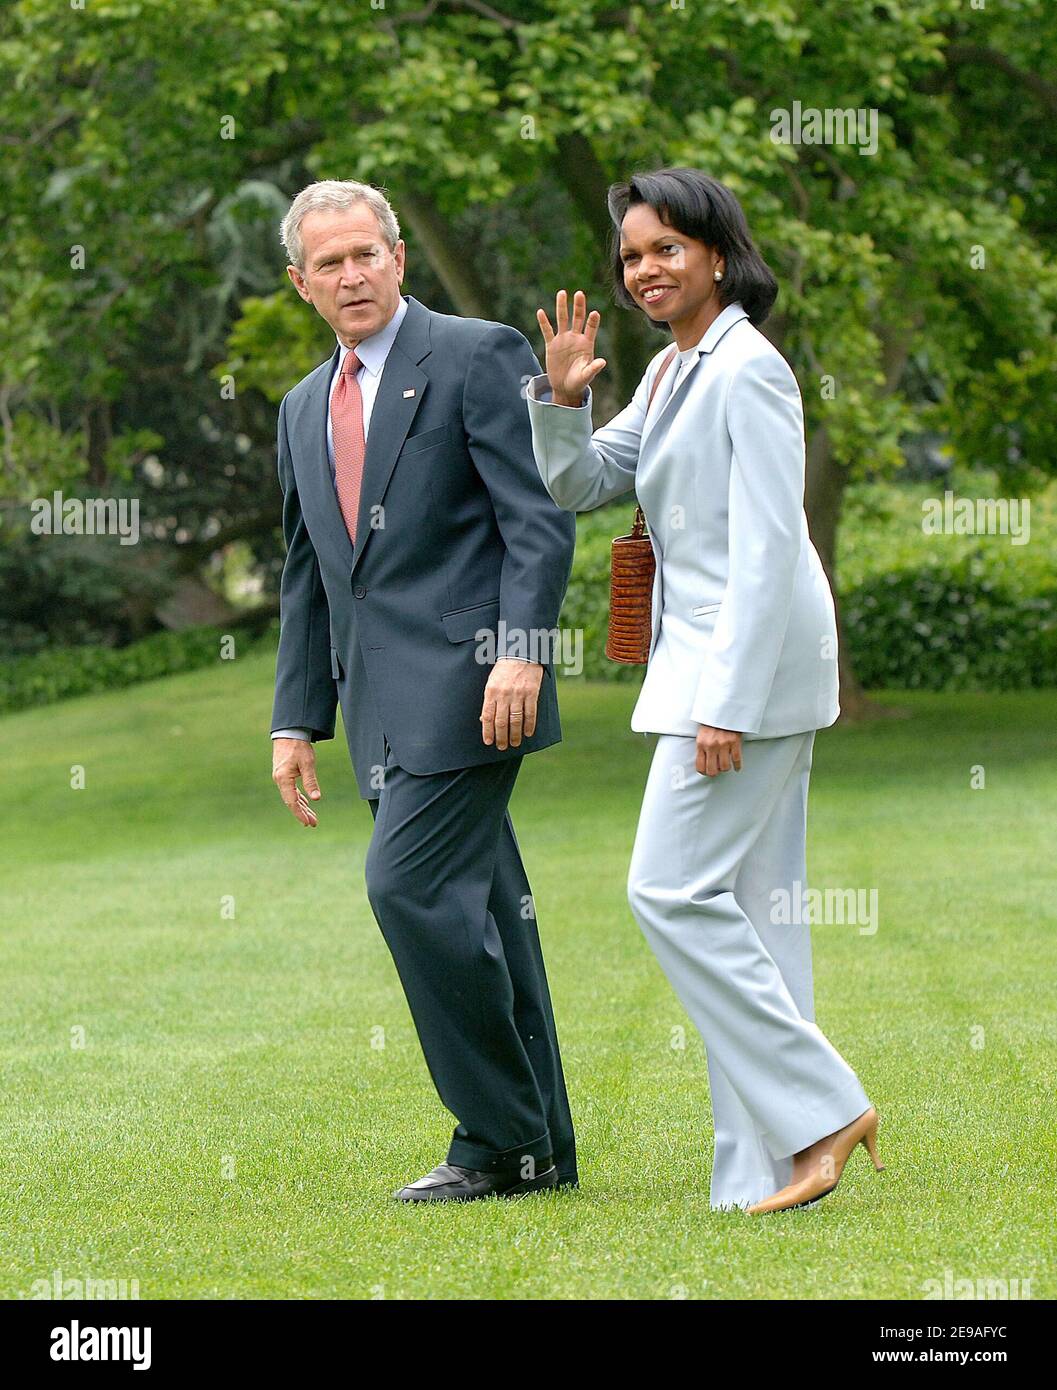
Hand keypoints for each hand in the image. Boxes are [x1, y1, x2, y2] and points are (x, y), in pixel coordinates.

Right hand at [272, 737, 321, 826]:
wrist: (289, 732)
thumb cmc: (298, 746)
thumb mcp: (308, 764)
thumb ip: (311, 781)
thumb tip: (316, 798)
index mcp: (283, 779)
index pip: (292, 802)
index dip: (300, 814)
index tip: (308, 823)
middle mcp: (280, 780)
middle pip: (291, 802)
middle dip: (302, 813)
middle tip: (313, 823)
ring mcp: (281, 778)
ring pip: (291, 797)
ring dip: (301, 807)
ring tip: (311, 818)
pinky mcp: (284, 775)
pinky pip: (291, 791)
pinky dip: (299, 798)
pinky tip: (305, 804)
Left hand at [480, 659, 543, 749]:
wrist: (521, 653)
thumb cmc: (504, 670)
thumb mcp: (491, 683)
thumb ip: (489, 701)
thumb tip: (483, 720)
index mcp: (491, 691)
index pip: (487, 716)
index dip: (488, 731)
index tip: (489, 741)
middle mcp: (504, 694)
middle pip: (501, 721)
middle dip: (501, 737)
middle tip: (502, 747)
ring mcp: (518, 694)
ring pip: (516, 720)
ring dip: (515, 735)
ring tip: (515, 743)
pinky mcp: (531, 693)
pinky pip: (530, 713)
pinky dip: (530, 725)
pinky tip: (528, 733)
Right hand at [536, 289, 606, 405]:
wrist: (565, 387)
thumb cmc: (579, 382)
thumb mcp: (587, 376)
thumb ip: (593, 368)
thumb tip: (602, 362)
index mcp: (587, 343)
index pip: (591, 328)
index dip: (593, 321)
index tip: (594, 313)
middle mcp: (575, 338)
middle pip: (577, 318)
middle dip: (578, 306)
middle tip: (579, 294)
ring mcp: (563, 340)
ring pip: (562, 319)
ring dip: (562, 306)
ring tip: (562, 293)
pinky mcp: (551, 345)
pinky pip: (547, 331)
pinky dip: (544, 322)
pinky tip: (541, 312)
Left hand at [696, 725, 742, 776]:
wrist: (724, 708)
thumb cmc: (712, 721)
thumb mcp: (702, 734)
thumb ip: (702, 747)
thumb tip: (705, 761)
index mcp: (701, 744)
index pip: (700, 766)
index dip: (704, 772)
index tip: (707, 772)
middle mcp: (711, 746)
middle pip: (712, 770)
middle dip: (715, 773)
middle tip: (717, 771)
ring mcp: (723, 745)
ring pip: (725, 767)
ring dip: (725, 768)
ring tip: (725, 766)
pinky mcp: (735, 742)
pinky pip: (737, 759)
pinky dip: (737, 766)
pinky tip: (737, 767)